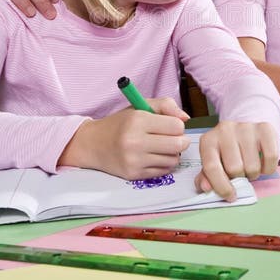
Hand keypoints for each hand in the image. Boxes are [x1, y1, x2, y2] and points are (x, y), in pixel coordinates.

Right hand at [58, 99, 190, 177]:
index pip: (176, 126)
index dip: (177, 125)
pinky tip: (154, 157)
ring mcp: (134, 160)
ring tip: (161, 147)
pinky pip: (163, 171)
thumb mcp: (141, 106)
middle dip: (180, 141)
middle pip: (178, 145)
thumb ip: (166, 105)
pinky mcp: (133, 174)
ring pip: (173, 160)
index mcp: (138, 120)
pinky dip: (164, 164)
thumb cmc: (121, 123)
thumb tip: (186, 119)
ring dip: (172, 154)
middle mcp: (135, 141)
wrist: (93, 144)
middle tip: (173, 138)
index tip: (170, 125)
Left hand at [195, 121, 277, 201]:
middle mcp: (225, 130)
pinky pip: (271, 157)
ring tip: (250, 166)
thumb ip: (207, 177)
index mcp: (208, 141)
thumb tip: (205, 187)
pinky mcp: (264, 128)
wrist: (245, 126)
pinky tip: (262, 163)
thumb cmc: (228, 149)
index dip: (221, 186)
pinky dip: (268, 168)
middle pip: (235, 169)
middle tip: (241, 173)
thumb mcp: (214, 161)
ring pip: (253, 166)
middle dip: (240, 178)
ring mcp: (245, 127)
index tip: (230, 195)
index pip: (212, 167)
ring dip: (253, 173)